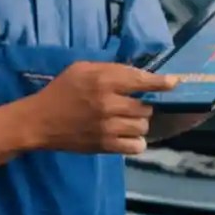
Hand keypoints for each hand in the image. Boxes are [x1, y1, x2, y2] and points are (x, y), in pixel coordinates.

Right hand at [22, 62, 177, 154]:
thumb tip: (138, 74)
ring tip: (127, 120)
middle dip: (143, 105)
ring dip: (139, 123)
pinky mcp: (105, 146)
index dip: (162, 82)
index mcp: (104, 81)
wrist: (40, 121)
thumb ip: (110, 69)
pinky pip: (136, 146)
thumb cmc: (62, 90)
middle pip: (145, 107)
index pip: (141, 81)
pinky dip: (136, 141)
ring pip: (143, 127)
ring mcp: (108, 127)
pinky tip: (127, 135)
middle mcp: (109, 103)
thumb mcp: (82, 68)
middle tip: (131, 104)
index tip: (175, 82)